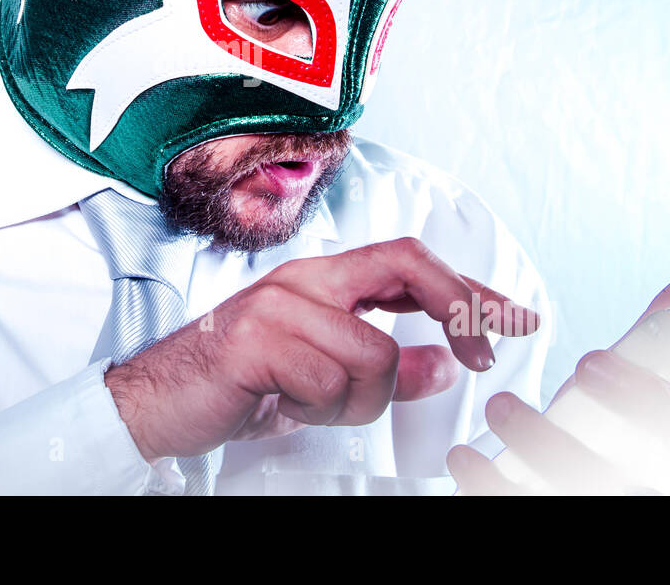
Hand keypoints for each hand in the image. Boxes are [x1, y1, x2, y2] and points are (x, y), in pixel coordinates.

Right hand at [104, 237, 540, 461]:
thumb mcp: (324, 378)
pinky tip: (286, 405)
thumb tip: (441, 365)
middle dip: (458, 310)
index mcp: (321, 280)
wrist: (156, 401)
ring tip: (314, 404)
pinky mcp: (258, 339)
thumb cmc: (237, 383)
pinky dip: (321, 408)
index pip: (411, 261)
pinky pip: (330, 381)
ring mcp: (280, 304)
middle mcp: (305, 279)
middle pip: (407, 267)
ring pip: (375, 354)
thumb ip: (383, 365)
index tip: (514, 317)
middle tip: (480, 358)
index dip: (469, 289)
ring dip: (359, 399)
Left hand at [446, 263, 669, 493]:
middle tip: (586, 363)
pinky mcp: (556, 525)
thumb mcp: (628, 391)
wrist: (565, 502)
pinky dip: (489, 481)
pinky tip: (465, 456)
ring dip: (540, 437)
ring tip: (501, 406)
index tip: (667, 312)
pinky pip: (525, 508)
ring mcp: (609, 508)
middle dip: (636, 402)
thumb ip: (660, 340)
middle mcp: (653, 491)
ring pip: (592, 486)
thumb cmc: (598, 445)